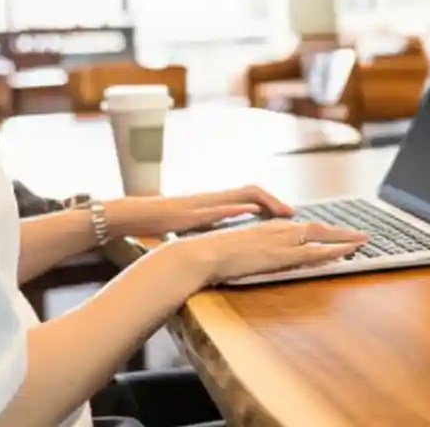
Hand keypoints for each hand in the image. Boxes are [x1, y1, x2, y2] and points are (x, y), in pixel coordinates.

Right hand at [106, 185, 294, 237]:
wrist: (137, 215)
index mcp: (216, 202)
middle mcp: (215, 199)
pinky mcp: (195, 211)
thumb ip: (212, 227)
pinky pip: (221, 207)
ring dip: (264, 201)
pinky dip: (238, 208)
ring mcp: (206, 203)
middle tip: (292, 214)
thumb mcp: (194, 225)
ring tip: (282, 212)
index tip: (286, 214)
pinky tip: (252, 211)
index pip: (249, 196)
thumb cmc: (163, 222)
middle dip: (274, 201)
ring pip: (242, 195)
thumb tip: (228, 238)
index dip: (269, 204)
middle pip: (252, 192)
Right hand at [171, 220, 367, 284]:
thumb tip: (265, 256)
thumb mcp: (241, 249)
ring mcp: (281, 241)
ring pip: (322, 237)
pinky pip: (314, 252)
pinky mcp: (281, 254)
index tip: (339, 234)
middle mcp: (279, 230)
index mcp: (270, 227)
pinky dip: (334, 251)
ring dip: (345, 239)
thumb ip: (257, 249)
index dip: (324, 231)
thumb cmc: (215, 254)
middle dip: (342, 232)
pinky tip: (347, 253)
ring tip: (363, 242)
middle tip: (362, 235)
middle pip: (319, 228)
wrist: (203, 253)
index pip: (304, 227)